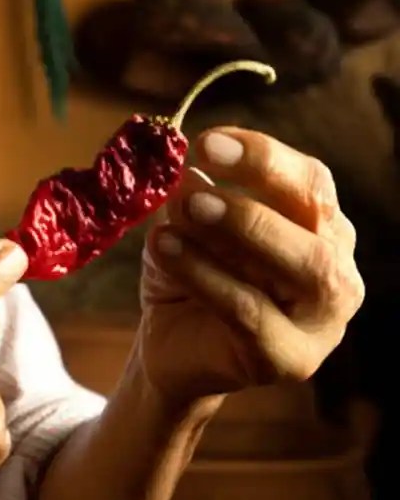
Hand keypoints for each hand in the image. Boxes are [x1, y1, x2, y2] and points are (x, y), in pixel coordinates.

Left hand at [138, 127, 364, 407]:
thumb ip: (192, 197)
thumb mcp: (186, 227)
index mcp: (318, 227)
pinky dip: (206, 276)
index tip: (207, 141)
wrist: (169, 348)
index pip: (309, 180)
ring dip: (242, 229)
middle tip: (198, 167)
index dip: (263, 155)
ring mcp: (322, 321)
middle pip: (318, 218)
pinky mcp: (290, 359)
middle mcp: (334, 269)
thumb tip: (187, 167)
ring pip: (303, 267)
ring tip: (185, 208)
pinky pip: (253, 314)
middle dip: (260, 184)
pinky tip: (165, 249)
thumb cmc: (188, 276)